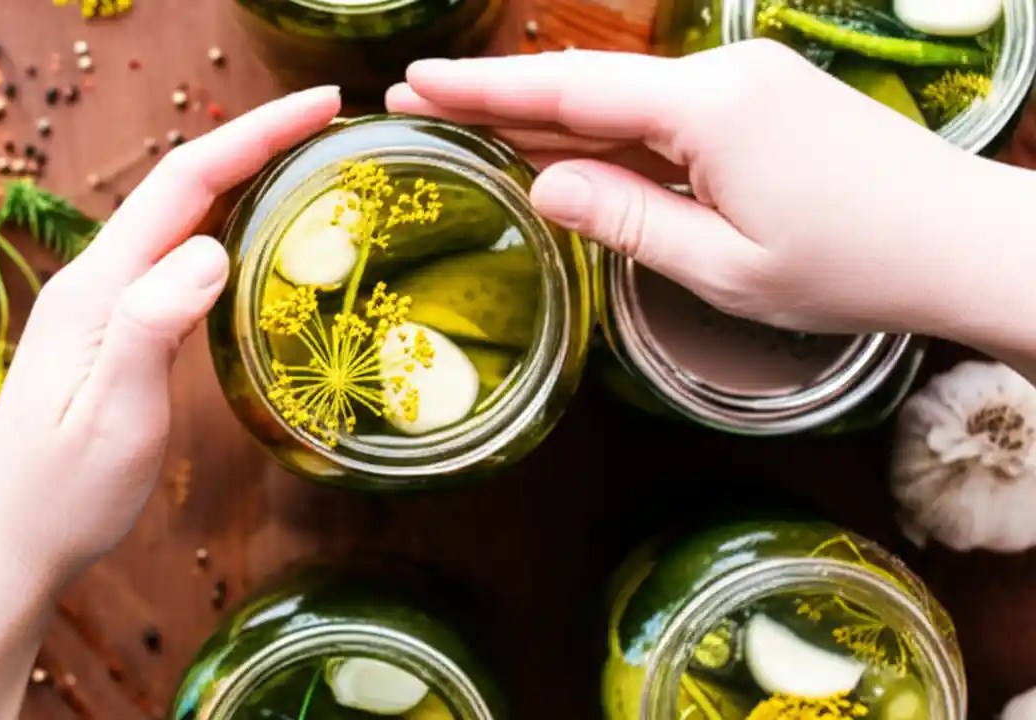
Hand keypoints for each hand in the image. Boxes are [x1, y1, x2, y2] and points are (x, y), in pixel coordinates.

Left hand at [0, 87, 341, 719]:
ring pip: (180, 222)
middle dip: (256, 143)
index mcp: (99, 289)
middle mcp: (98, 281)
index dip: (253, 135)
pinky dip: (225, 233)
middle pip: (183, 189)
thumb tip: (211, 248)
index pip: (184, 185)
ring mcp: (104, 306)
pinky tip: (258, 244)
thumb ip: (151, 327)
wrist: (11, 545)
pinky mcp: (115, 332)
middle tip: (332, 127)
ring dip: (242, 182)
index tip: (321, 105)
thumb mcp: (114, 416)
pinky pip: (175, 262)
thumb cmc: (64, 495)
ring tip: (310, 168)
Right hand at [386, 41, 1035, 338]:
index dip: (484, 90)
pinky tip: (573, 154)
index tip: (416, 81)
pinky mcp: (768, 101)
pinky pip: (668, 112)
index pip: (568, 92)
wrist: (968, 244)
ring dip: (556, 120)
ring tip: (478, 134)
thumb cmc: (852, 268)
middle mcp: (723, 76)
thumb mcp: (722, 267)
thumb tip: (541, 183)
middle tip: (422, 107)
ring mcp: (749, 82)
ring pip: (628, 100)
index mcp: (707, 109)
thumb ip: (625, 220)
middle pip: (590, 86)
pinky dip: (612, 134)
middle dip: (504, 100)